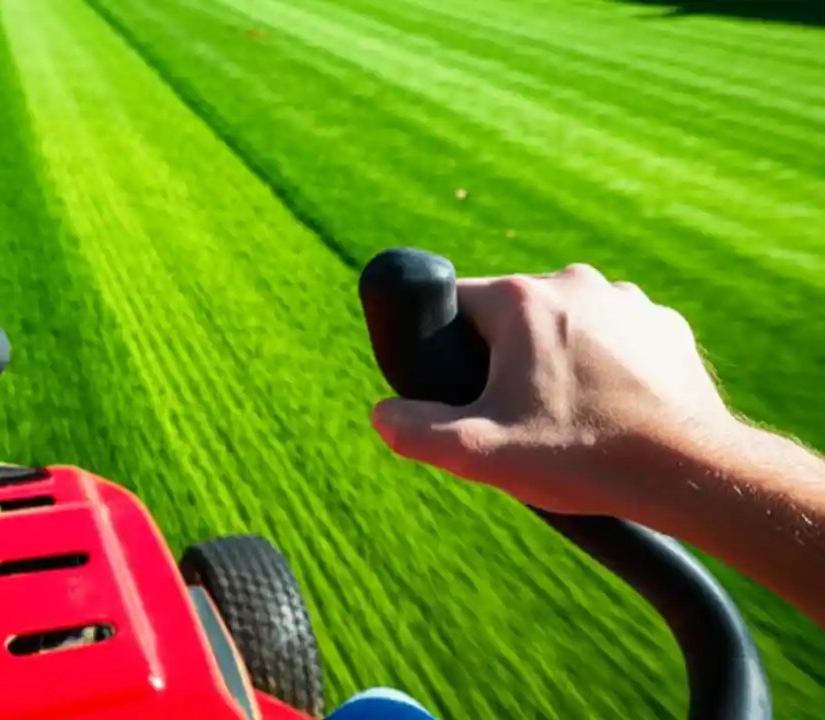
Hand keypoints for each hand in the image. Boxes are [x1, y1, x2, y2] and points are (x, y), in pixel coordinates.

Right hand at [371, 263, 736, 516]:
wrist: (689, 471)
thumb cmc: (581, 456)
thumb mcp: (478, 452)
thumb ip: (414, 430)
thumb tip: (382, 415)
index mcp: (520, 300)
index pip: (454, 304)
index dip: (446, 350)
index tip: (461, 391)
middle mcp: (574, 283)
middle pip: (509, 318)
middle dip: (503, 361)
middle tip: (516, 417)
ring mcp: (626, 301)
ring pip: (563, 326)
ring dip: (555, 362)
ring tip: (568, 420)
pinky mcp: (664, 326)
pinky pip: (613, 338)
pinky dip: (604, 368)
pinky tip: (610, 412)